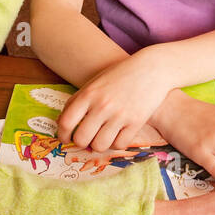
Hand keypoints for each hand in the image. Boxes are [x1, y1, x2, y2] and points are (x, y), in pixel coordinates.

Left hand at [58, 50, 172, 150]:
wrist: (152, 68)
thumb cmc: (120, 75)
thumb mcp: (95, 82)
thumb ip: (77, 101)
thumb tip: (62, 124)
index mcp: (88, 94)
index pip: (66, 122)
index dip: (62, 135)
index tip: (66, 138)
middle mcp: (102, 105)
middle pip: (81, 139)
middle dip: (81, 143)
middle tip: (86, 139)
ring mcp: (120, 114)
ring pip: (99, 146)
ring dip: (99, 145)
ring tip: (102, 137)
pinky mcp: (136, 122)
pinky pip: (119, 145)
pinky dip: (116, 143)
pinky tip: (118, 135)